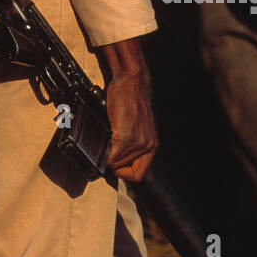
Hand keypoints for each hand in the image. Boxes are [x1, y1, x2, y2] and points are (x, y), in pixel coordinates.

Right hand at [98, 38, 157, 181]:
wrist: (130, 82)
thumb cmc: (130, 99)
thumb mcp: (136, 125)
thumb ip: (131, 143)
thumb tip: (115, 158)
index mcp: (152, 144)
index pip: (139, 174)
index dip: (125, 174)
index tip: (116, 167)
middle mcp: (148, 145)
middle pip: (125, 169)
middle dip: (114, 162)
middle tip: (108, 150)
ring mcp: (138, 142)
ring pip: (116, 164)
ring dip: (108, 155)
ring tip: (108, 140)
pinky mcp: (126, 136)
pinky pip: (112, 156)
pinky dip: (104, 153)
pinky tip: (106, 138)